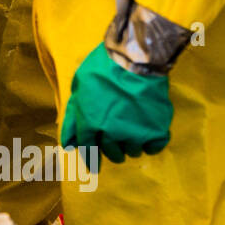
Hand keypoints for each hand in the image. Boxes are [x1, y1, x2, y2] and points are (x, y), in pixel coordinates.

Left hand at [60, 43, 173, 164]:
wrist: (136, 57)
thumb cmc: (103, 68)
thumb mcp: (79, 88)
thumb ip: (74, 117)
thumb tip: (67, 144)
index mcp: (91, 123)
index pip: (89, 150)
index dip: (91, 159)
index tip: (95, 167)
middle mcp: (111, 133)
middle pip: (113, 154)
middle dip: (113, 149)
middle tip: (116, 138)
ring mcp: (136, 133)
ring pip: (133, 151)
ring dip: (132, 144)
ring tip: (133, 128)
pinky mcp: (157, 130)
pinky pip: (154, 148)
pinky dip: (151, 143)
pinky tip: (149, 132)